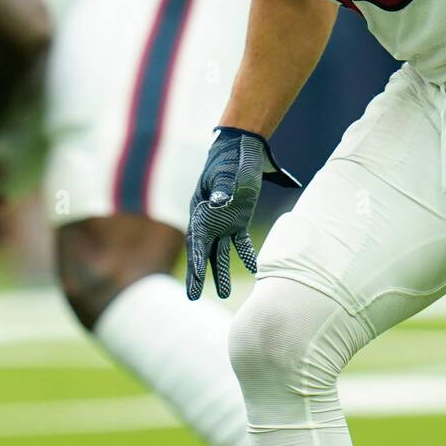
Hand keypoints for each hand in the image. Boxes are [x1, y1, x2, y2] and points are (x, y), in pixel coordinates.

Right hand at [185, 127, 300, 300]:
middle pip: (202, 251)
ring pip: (219, 251)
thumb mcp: (228, 174)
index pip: (197, 239)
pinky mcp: (238, 219)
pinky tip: (253, 269)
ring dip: (221, 271)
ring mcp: (223, 220)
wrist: (241, 147)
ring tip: (225, 295)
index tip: (197, 278)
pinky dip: (244, 254)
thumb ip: (223, 189)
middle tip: (192, 298)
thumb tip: (218, 203)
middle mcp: (209, 218)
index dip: (197, 259)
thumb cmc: (232, 160)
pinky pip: (239, 241)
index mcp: (201, 208)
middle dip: (198, 275)